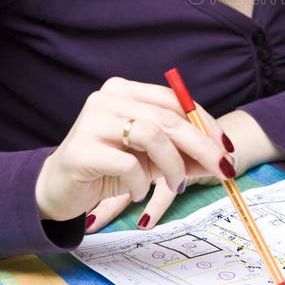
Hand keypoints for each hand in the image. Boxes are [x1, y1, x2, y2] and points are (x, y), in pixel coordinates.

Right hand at [85, 109, 284, 232]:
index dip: (205, 122)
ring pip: (152, 135)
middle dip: (201, 145)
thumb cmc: (108, 168)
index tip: (226, 148)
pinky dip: (141, 182)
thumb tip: (222, 159)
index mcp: (124, 90)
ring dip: (173, 165)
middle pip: (167, 117)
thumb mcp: (151, 158)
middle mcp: (107, 98)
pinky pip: (129, 163)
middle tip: (222, 168)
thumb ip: (182, 153)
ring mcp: (92, 121)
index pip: (174, 100)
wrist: (58, 189)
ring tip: (174, 185)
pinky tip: (137, 193)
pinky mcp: (82, 149)